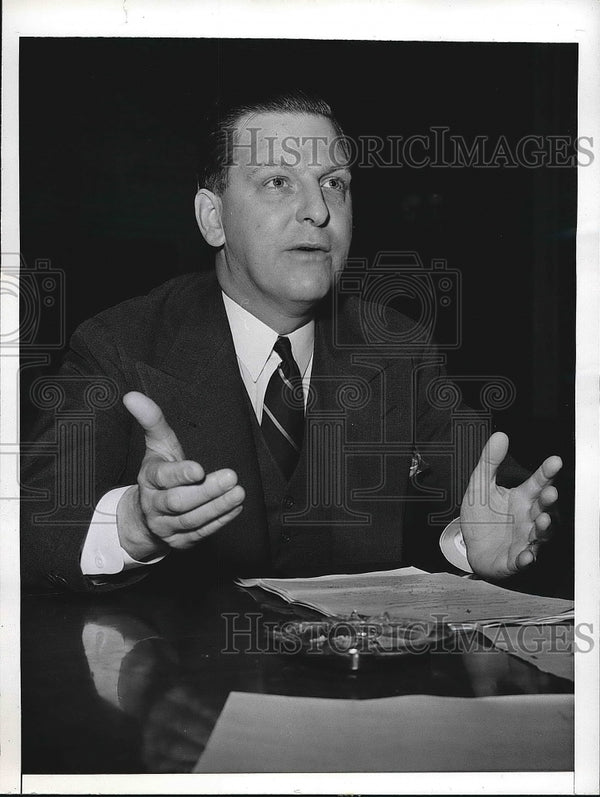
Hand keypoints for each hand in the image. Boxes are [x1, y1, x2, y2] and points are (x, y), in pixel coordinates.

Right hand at [117, 391, 244, 560]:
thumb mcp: (156, 445)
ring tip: (238, 493)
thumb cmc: (159, 473)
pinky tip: (235, 507)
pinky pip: (201, 533)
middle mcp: (155, 505)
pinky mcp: (181, 541)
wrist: (145, 515)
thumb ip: (151, 420)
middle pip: (179, 502)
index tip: (199, 469)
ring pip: (192, 520)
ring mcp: (167, 526)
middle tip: (231, 478)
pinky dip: (220, 521)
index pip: (163, 478)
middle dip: (206, 492)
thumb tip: (132, 395)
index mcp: (149, 479)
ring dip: (218, 507)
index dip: (181, 474)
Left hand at [460, 432, 561, 579]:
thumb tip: (500, 435)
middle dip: (548, 501)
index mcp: (522, 498)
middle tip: (550, 492)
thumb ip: (490, 461)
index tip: (555, 461)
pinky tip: (526, 555)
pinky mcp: (515, 559)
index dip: (547, 472)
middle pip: (543, 508)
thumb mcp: (480, 485)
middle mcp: (528, 518)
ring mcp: (524, 539)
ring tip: (542, 520)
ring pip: (540, 534)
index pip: (538, 482)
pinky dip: (526, 558)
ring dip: (544, 528)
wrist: (472, 548)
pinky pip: (523, 560)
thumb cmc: (482, 516)